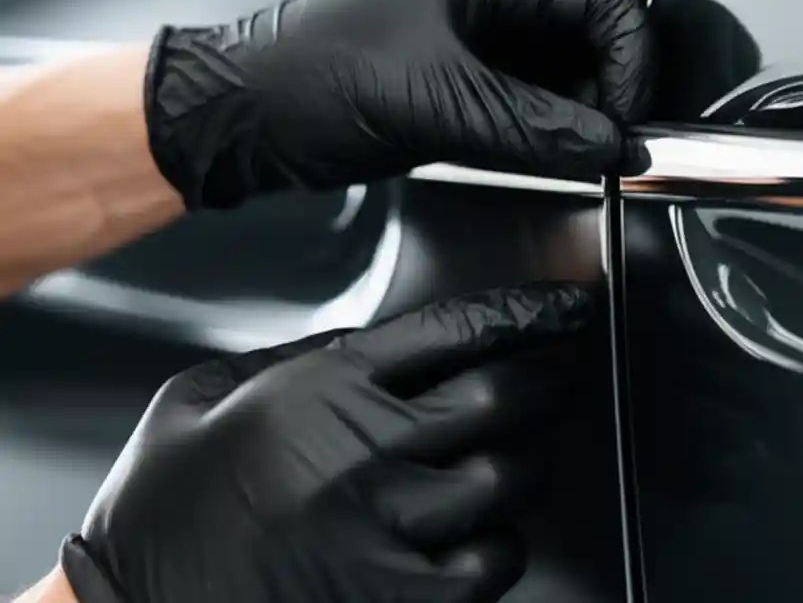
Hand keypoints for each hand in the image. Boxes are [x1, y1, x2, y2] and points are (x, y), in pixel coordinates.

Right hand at [58, 283, 594, 602]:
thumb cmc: (160, 512)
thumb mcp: (206, 397)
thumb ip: (300, 362)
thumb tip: (378, 343)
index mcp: (322, 391)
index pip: (458, 330)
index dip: (528, 312)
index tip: (565, 308)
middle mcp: (365, 452)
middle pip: (506, 398)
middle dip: (551, 382)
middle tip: (562, 379)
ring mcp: (387, 532)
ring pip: (513, 481)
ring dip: (527, 468)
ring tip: (514, 462)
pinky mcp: (400, 602)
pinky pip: (494, 562)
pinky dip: (502, 545)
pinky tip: (480, 537)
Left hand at [146, 0, 652, 208]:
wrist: (246, 120)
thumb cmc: (310, 77)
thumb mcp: (435, 103)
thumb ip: (532, 127)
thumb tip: (608, 144)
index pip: (600, 3)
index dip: (629, 60)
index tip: (629, 117)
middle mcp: (494, 8)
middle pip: (592, 44)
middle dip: (611, 97)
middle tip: (614, 148)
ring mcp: (483, 53)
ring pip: (568, 85)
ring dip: (583, 124)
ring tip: (582, 163)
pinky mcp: (470, 96)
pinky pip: (535, 115)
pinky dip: (553, 143)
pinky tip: (551, 166)